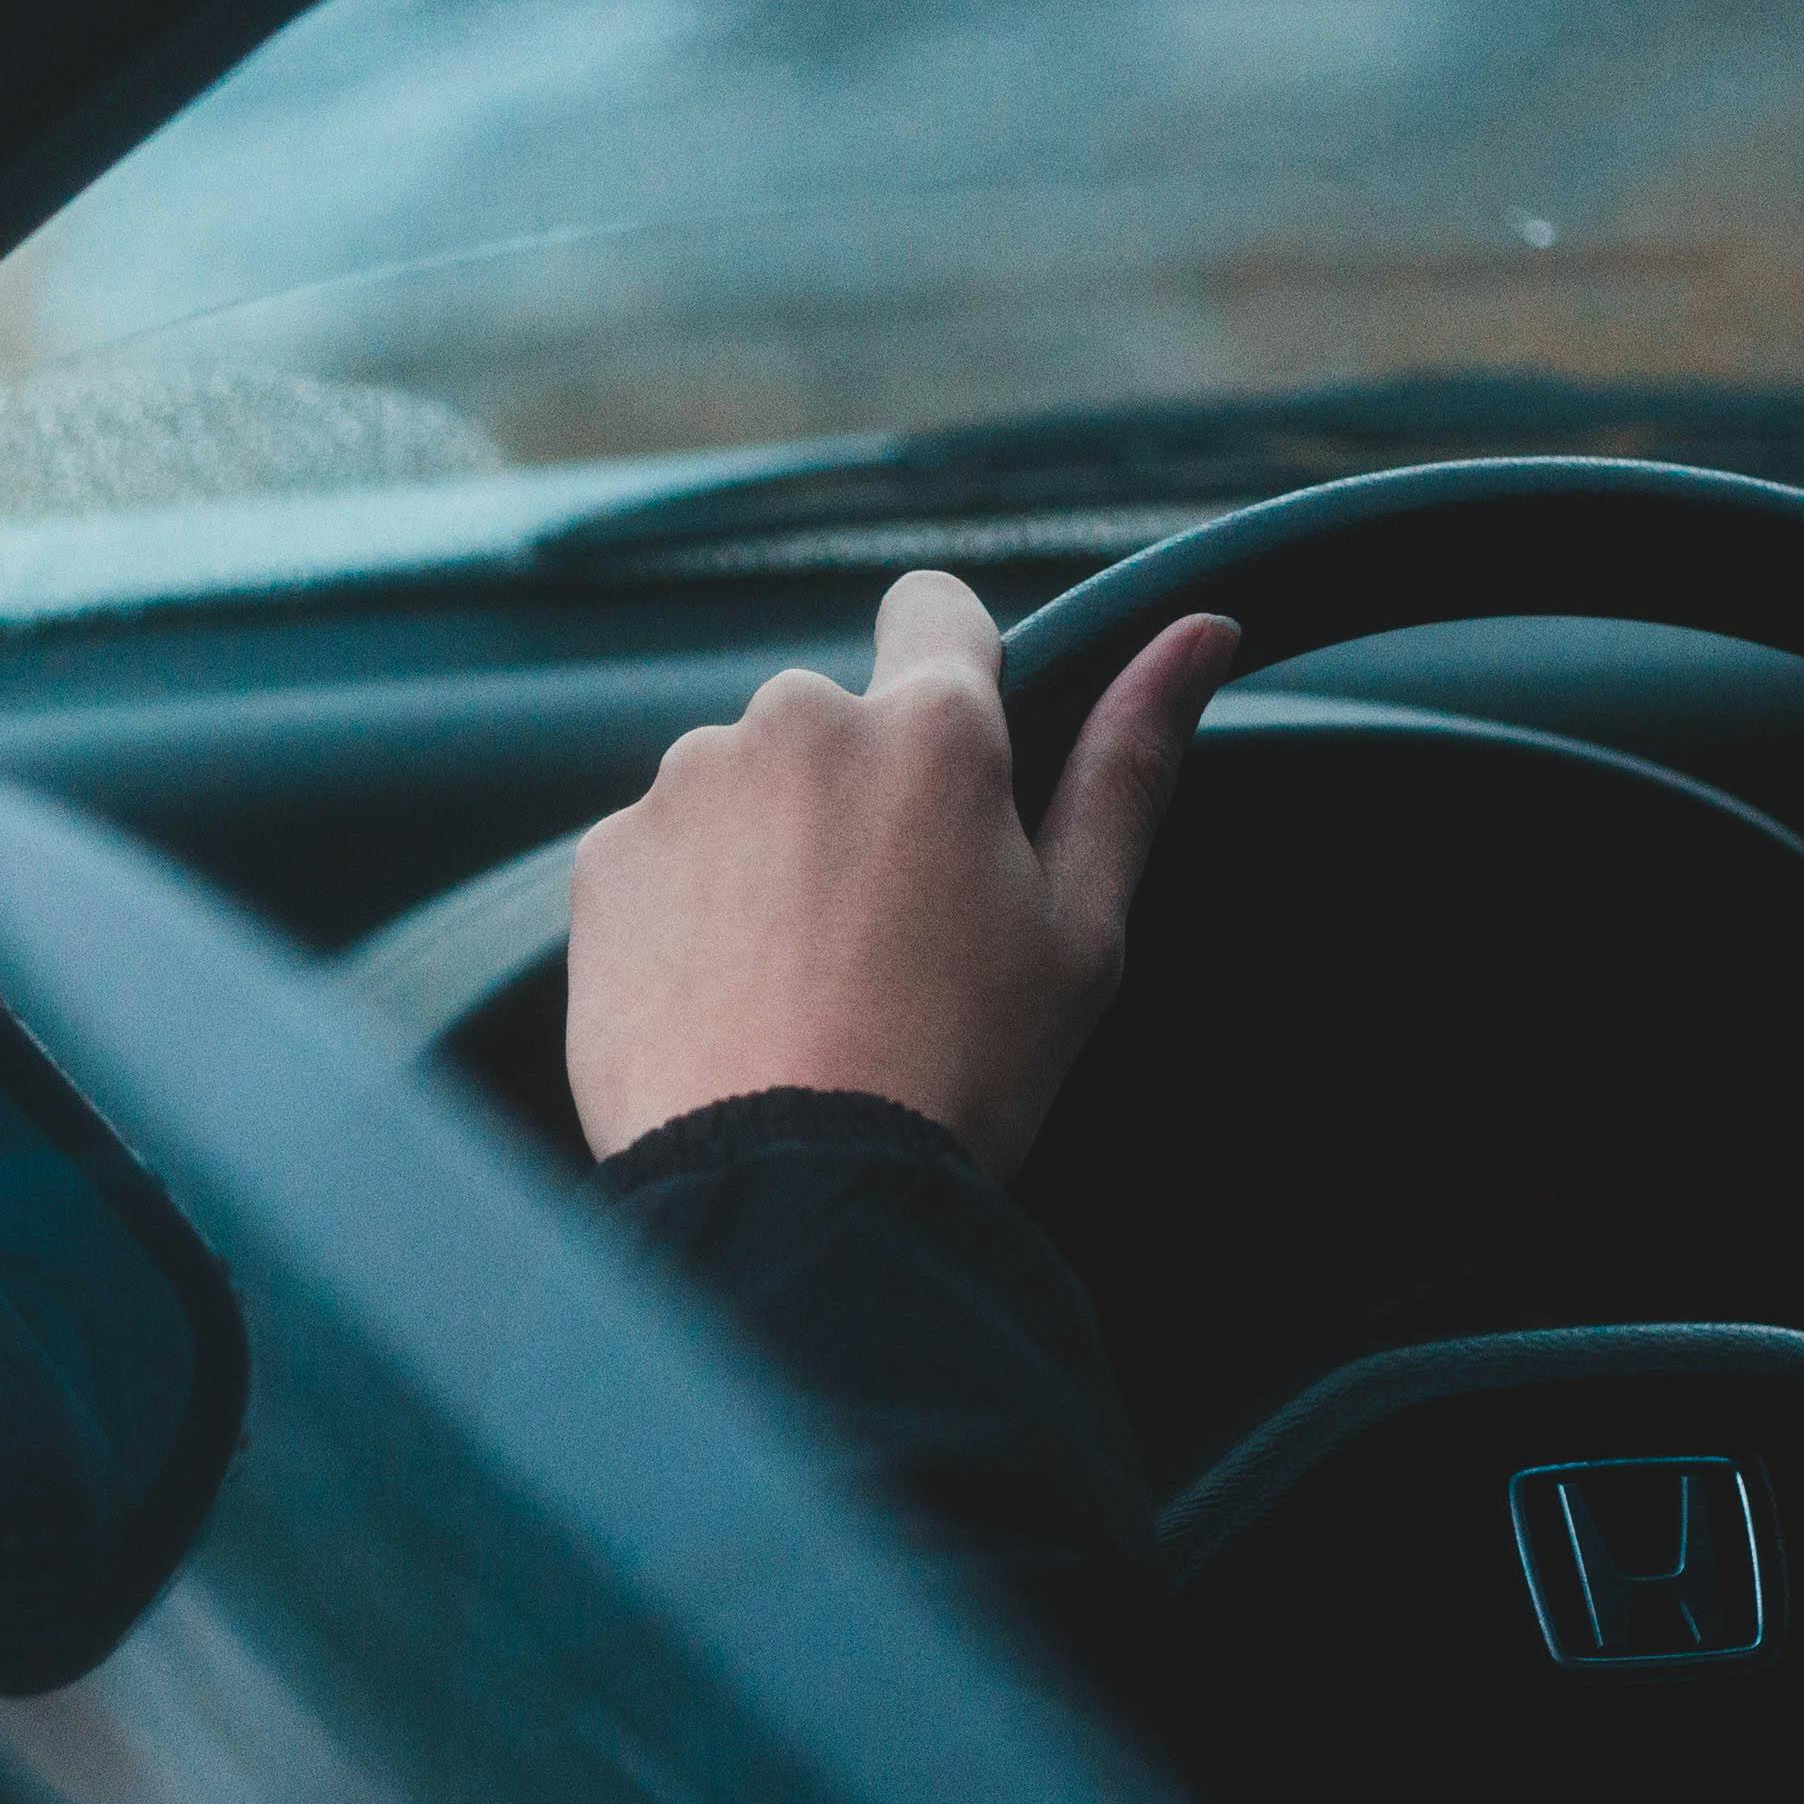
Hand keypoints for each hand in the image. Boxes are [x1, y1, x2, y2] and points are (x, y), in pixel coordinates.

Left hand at [564, 570, 1248, 1174]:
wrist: (786, 1193)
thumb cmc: (959, 1070)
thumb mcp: (1083, 927)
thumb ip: (1131, 762)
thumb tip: (1198, 630)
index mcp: (931, 728)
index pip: (936, 610)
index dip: (952, 671)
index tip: (953, 766)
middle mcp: (795, 722)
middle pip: (832, 720)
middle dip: (856, 792)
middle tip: (888, 933)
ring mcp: (685, 787)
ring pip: (740, 786)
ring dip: (766, 850)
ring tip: (800, 983)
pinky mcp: (604, 859)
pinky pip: (657, 854)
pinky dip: (687, 908)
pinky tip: (726, 1001)